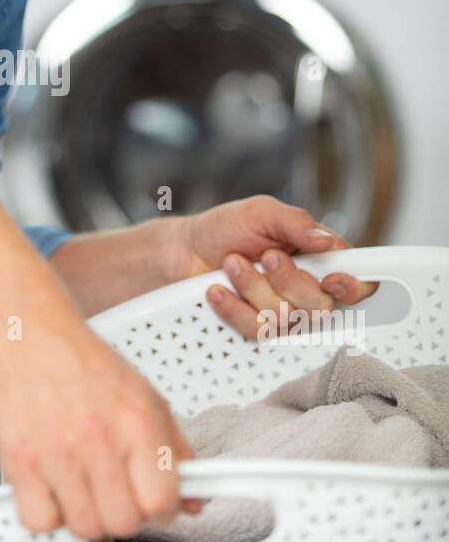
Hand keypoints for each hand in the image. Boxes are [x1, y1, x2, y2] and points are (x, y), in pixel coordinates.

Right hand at [0, 322, 202, 540]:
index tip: (154, 504)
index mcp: (137, 424)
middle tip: (118, 496)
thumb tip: (194, 498)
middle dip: (125, 516)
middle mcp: (98, 441)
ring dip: (88, 517)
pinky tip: (55, 491)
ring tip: (85, 490)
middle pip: (124, 523)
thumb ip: (176, 451)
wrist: (33, 341)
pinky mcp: (21, 464)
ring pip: (85, 528)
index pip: (161, 501)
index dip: (163, 510)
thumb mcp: (147, 399)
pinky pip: (41, 522)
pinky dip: (49, 516)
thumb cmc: (87, 368)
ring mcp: (57, 455)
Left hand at [175, 195, 378, 340]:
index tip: (333, 280)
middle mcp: (306, 288)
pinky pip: (255, 329)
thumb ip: (297, 223)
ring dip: (253, 286)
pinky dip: (232, 306)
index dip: (354, 287)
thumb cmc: (225, 227)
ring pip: (285, 317)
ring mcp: (281, 311)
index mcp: (319, 259)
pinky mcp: (255, 327)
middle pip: (320, 305)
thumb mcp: (262, 212)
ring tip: (231, 262)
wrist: (184, 250)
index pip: (358, 282)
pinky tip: (217, 289)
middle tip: (266, 255)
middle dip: (288, 280)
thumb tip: (327, 242)